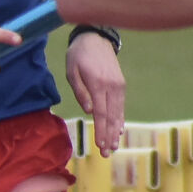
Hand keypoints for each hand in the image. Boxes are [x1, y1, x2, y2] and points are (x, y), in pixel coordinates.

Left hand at [66, 31, 126, 152]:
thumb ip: (80, 91)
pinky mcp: (121, 85)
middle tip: (107, 153)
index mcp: (98, 84)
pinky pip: (121, 105)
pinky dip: (120, 119)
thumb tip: (89, 111)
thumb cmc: (79, 55)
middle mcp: (112, 86)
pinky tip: (119, 130)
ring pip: (118, 112)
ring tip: (114, 146)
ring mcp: (119, 86)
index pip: (101, 113)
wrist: (96, 38)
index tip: (100, 145)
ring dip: (116, 130)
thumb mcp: (72, 71)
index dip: (101, 131)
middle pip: (111, 116)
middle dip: (109, 136)